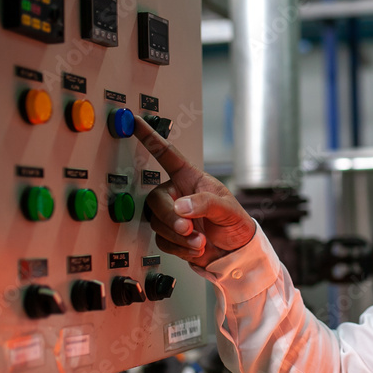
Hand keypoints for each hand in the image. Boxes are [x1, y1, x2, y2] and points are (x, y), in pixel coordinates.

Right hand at [133, 116, 255, 267]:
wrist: (236, 251)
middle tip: (188, 229)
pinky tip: (196, 248)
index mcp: (190, 179)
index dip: (150, 138)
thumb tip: (180, 206)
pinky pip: (162, 241)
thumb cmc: (234, 221)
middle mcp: (177, 195)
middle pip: (156, 200)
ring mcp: (173, 216)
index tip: (136, 122)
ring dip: (179, 236)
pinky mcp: (170, 236)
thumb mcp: (227, 208)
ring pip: (157, 223)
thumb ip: (205, 203)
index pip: (167, 155)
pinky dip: (179, 248)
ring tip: (200, 241)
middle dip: (170, 217)